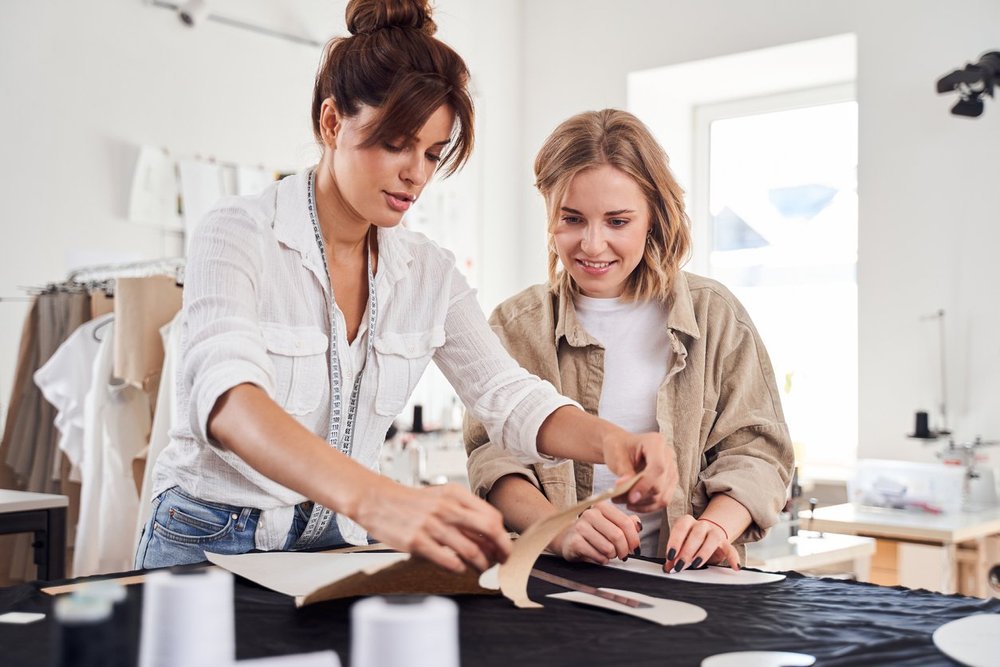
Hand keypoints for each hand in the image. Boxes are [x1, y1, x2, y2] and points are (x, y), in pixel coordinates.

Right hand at [355, 478, 511, 573]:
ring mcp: (432, 525)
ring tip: (481, 568)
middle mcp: (446, 508)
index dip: (502, 535)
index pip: (492, 515)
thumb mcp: (440, 496)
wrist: (377, 500)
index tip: (503, 546)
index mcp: (455, 494)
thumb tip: (488, 533)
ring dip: (482, 564)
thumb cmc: (411, 502)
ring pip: (471, 550)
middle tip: (502, 560)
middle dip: (501, 549)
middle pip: (489, 530)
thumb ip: (463, 511)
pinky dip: (459, 568)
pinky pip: (448, 560)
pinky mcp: (417, 542)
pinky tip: (459, 568)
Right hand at [552, 502, 640, 564]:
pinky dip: (602, 560)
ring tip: (608, 553)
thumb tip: (638, 526)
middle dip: (624, 549)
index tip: (635, 547)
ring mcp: (580, 527)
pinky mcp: (574, 542)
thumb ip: (626, 522)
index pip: (625, 522)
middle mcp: (590, 514)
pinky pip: (598, 556)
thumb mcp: (609, 523)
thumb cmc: (591, 531)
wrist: (565, 537)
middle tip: (623, 554)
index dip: (634, 538)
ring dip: (612, 555)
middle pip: (618, 536)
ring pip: (608, 547)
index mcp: (602, 507)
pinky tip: (599, 557)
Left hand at [603, 431, 676, 511]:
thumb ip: (624, 472)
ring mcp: (672, 470)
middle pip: (661, 484)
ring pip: (663, 496)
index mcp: (656, 442)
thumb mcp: (617, 456)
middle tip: (617, 498)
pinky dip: (648, 506)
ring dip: (642, 504)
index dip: (646, 485)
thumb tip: (627, 488)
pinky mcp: (670, 482)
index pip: (658, 467)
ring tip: (622, 501)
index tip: (631, 498)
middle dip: (640, 496)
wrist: (622, 448)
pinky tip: (633, 505)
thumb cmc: (619, 448)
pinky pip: (663, 500)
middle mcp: (668, 455)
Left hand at [663, 514, 739, 572]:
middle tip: (680, 565)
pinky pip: (731, 549)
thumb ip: (674, 555)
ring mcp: (714, 532)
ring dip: (703, 553)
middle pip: (695, 535)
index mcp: (687, 522)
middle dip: (686, 552)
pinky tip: (735, 567)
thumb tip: (667, 568)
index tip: (670, 555)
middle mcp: (701, 525)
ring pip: (711, 540)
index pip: (680, 528)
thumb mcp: (681, 546)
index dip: (674, 541)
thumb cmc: (690, 541)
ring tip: (696, 564)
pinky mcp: (725, 543)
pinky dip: (734, 558)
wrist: (708, 534)